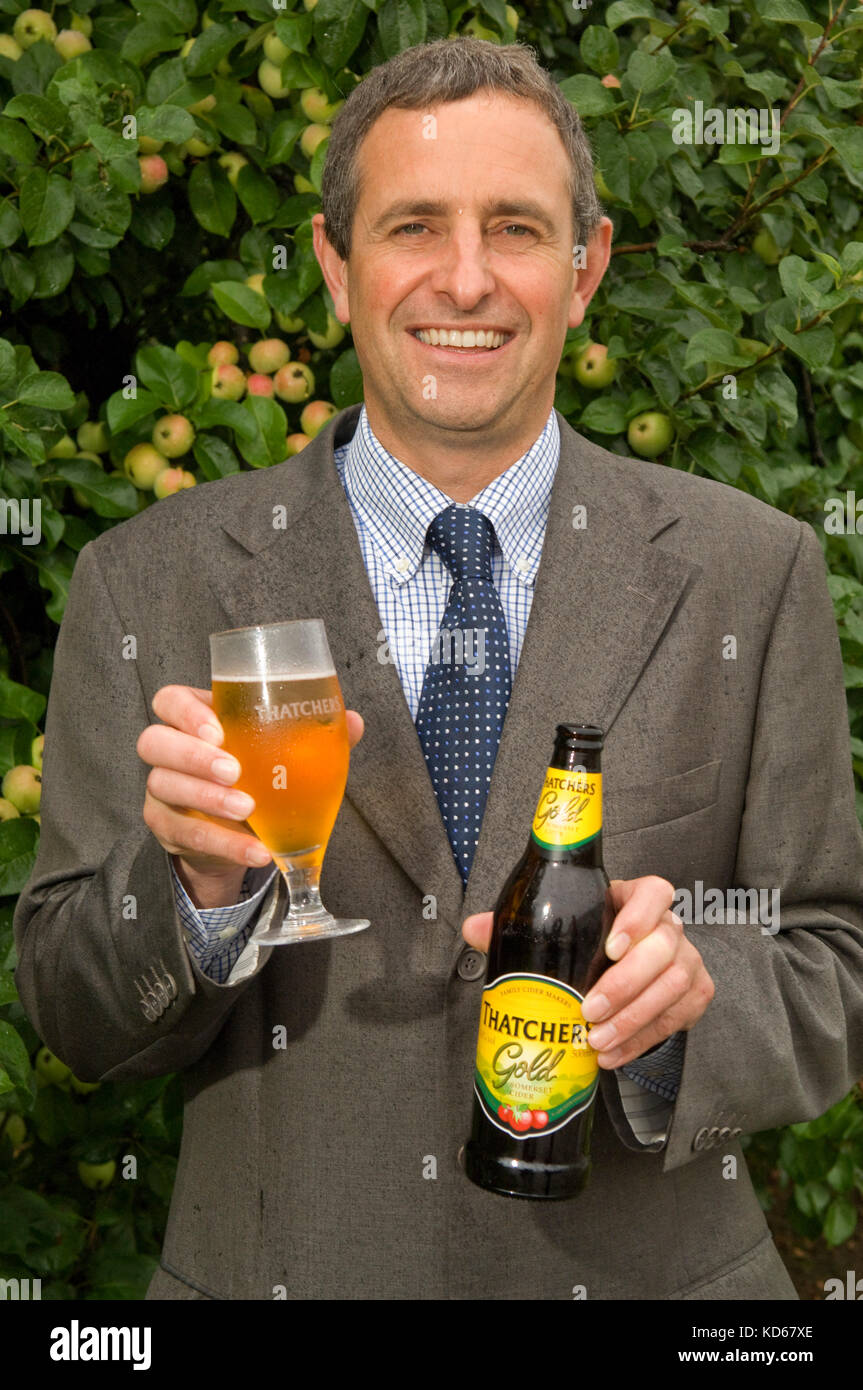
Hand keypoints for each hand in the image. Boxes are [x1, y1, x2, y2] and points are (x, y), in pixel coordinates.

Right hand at [137, 684, 364, 876]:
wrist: (240, 833)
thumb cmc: (260, 776)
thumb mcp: (282, 752)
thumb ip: (313, 734)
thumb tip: (353, 721)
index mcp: (195, 719)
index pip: (170, 701)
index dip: (186, 712)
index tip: (218, 730)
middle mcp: (169, 751)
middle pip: (154, 741)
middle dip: (193, 756)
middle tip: (234, 771)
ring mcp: (162, 790)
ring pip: (163, 786)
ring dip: (208, 800)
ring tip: (247, 809)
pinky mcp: (167, 828)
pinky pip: (184, 834)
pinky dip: (224, 844)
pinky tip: (255, 850)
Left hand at [461, 875, 714, 1068]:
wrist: (628, 976)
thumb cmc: (590, 945)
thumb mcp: (559, 929)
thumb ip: (517, 926)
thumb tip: (474, 929)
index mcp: (636, 899)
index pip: (654, 892)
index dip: (639, 916)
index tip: (611, 945)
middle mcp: (670, 926)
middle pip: (663, 946)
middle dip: (625, 983)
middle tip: (589, 1010)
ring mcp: (688, 960)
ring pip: (673, 985)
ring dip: (633, 1018)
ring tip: (596, 1041)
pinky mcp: (695, 994)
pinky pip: (676, 1019)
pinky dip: (642, 1040)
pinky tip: (613, 1055)